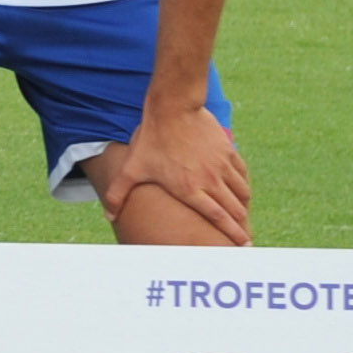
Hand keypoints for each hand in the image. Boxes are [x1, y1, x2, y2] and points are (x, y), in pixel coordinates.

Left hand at [100, 101, 251, 244]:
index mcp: (189, 189)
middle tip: (244, 239)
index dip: (231, 233)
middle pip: (234, 210)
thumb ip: (118, 194)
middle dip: (242, 227)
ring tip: (242, 216)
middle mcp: (210, 180)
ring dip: (244, 208)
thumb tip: (108, 216)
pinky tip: (241, 191)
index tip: (242, 245)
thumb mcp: (132, 168)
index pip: (217, 217)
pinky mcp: (228, 151)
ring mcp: (221, 166)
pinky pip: (242, 174)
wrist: (173, 108)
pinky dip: (244, 186)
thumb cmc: (152, 139)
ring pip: (242, 193)